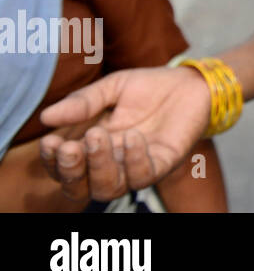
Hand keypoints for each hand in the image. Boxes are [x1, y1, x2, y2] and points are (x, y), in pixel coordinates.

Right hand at [38, 66, 211, 202]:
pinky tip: (133, 138)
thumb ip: (83, 102)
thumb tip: (46, 116)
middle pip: (80, 187)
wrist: (190, 83)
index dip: (52, 161)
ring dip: (99, 167)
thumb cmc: (148, 87)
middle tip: (71, 148)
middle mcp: (110, 163)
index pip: (63, 168)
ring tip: (98, 136)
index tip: (50, 142)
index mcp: (91, 148)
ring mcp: (136, 166)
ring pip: (109, 188)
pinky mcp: (163, 163)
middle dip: (70, 171)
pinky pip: (144, 176)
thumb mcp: (111, 88)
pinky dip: (134, 161)